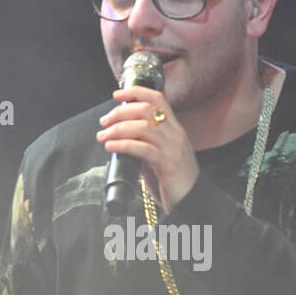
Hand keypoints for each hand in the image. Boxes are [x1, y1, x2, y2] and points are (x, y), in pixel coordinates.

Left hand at [97, 86, 198, 212]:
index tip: (117, 94)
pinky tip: (111, 147)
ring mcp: (173, 148)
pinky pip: (142, 148)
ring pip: (143, 127)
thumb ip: (146, 146)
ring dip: (118, 128)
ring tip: (103, 136)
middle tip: (104, 122)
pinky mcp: (168, 164)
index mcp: (175, 129)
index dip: (137, 92)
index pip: (158, 99)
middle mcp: (176, 134)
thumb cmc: (174, 182)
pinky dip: (123, 145)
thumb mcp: (161, 158)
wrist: (193, 202)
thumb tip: (122, 142)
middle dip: (120, 112)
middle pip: (146, 109)